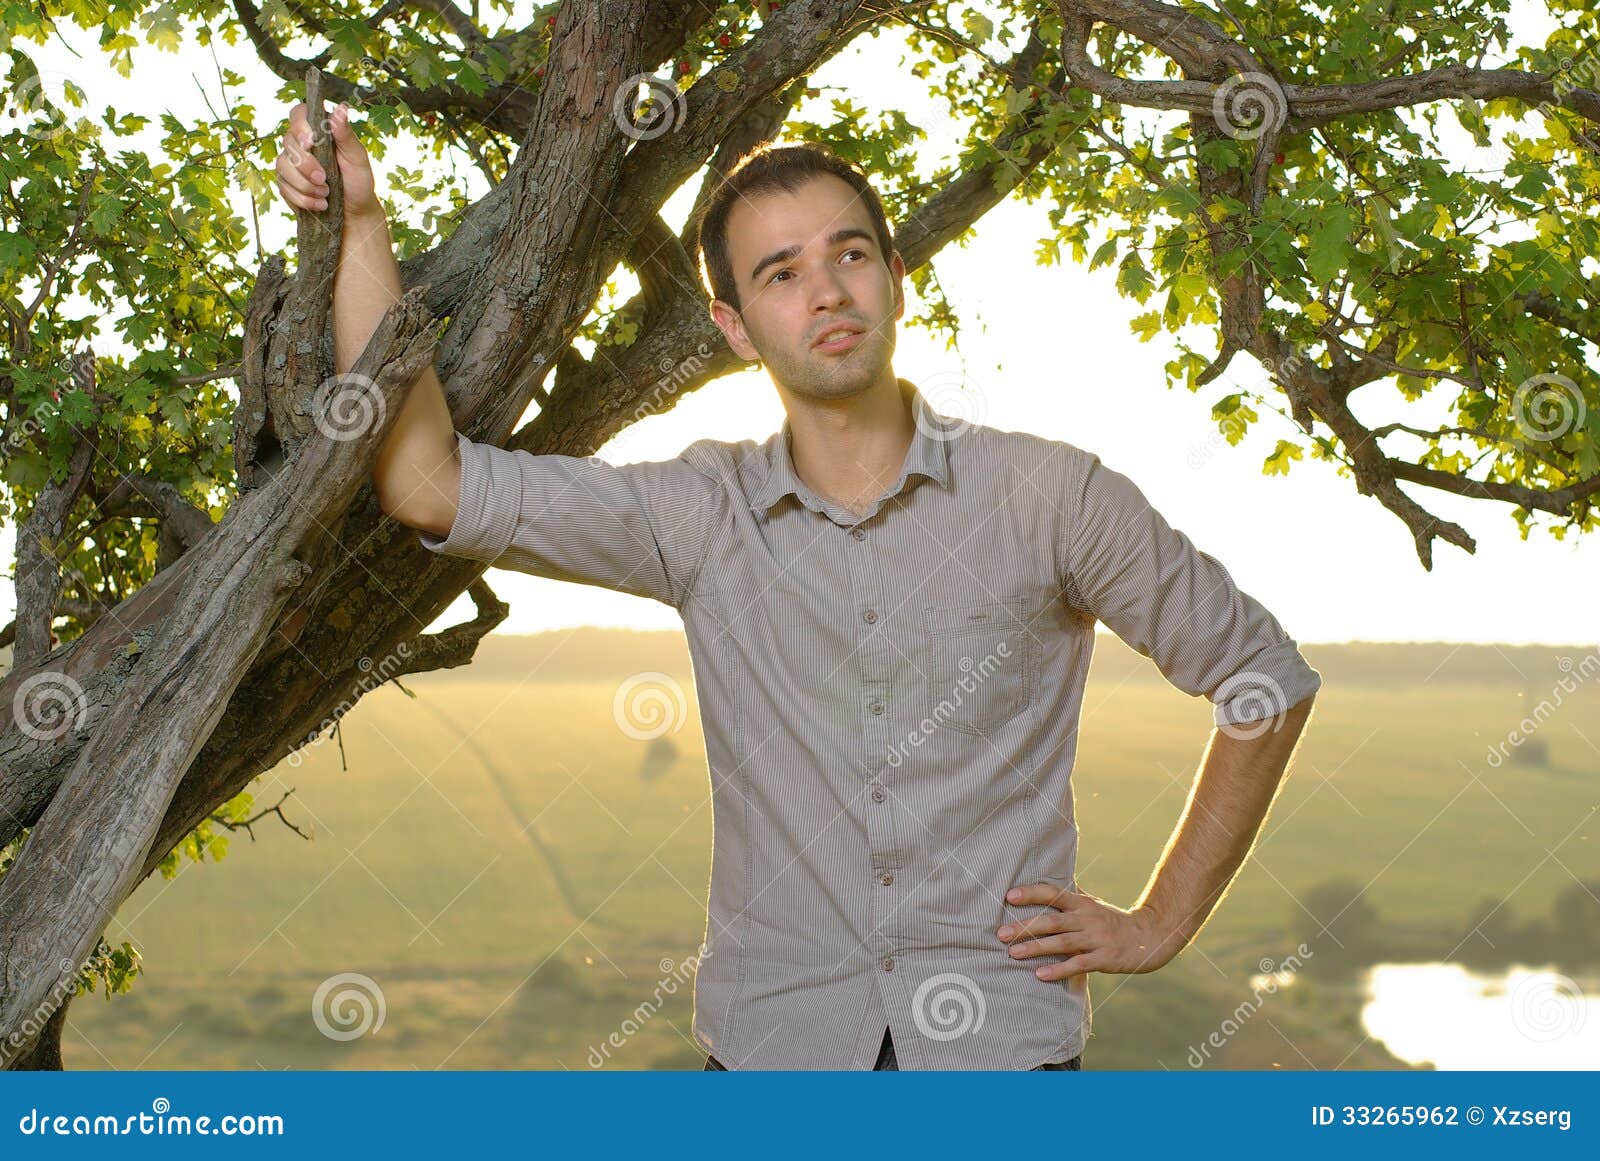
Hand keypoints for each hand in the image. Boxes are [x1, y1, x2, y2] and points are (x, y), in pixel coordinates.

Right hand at [274, 101, 380, 219]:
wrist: (355, 211)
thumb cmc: (358, 180)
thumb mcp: (358, 157)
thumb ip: (346, 134)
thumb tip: (342, 108)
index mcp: (318, 131)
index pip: (298, 114)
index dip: (300, 126)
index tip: (310, 143)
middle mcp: (300, 143)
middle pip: (288, 142)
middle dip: (306, 164)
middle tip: (324, 179)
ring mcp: (290, 163)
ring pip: (282, 165)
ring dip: (304, 184)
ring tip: (325, 193)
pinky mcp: (286, 183)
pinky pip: (283, 187)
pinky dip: (303, 199)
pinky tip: (319, 204)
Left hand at [996, 883, 1188, 980]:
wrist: (1148, 937)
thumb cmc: (1111, 920)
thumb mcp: (1091, 904)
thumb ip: (1069, 895)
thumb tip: (1046, 880)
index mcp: (1081, 903)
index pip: (1052, 893)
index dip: (1031, 893)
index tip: (1009, 896)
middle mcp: (1086, 918)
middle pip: (1052, 921)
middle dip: (1025, 926)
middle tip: (1000, 933)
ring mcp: (1095, 939)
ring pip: (1061, 943)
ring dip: (1036, 948)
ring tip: (1013, 953)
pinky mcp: (1104, 958)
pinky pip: (1078, 965)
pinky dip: (1058, 970)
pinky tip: (1040, 975)